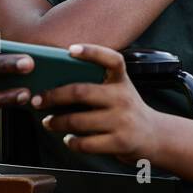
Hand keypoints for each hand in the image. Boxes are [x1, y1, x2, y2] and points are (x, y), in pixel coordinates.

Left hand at [30, 44, 160, 162]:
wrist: (155, 137)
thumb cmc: (127, 111)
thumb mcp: (119, 91)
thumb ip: (96, 85)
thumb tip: (54, 86)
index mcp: (121, 81)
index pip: (112, 59)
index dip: (92, 52)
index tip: (71, 50)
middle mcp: (123, 98)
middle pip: (82, 92)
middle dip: (54, 96)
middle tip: (38, 100)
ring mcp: (122, 121)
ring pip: (78, 121)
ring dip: (57, 122)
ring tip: (48, 122)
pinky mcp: (120, 142)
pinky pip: (86, 143)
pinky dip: (71, 142)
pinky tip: (67, 139)